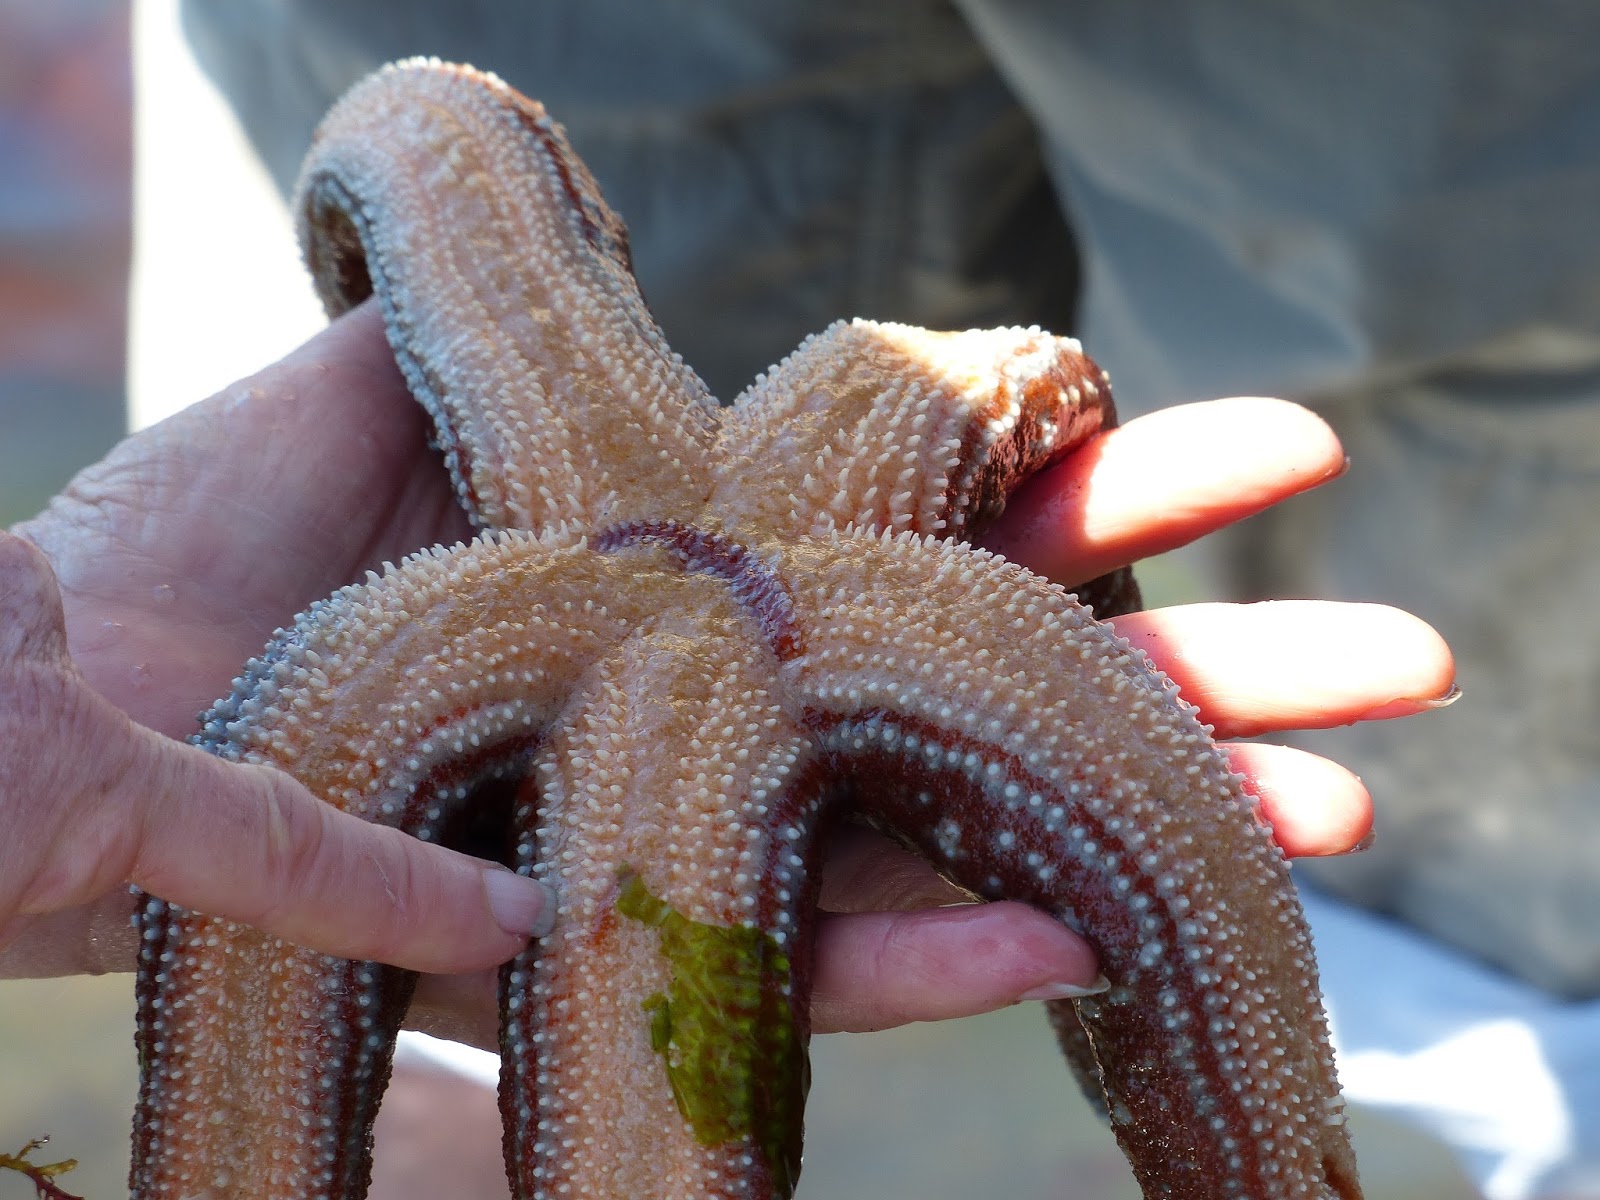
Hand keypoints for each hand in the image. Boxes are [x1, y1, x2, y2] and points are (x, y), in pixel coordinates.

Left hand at [0, 304, 1453, 1046]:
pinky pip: (811, 952)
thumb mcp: (405, 404)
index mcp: (709, 569)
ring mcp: (698, 827)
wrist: (64, 714)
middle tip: (1392, 657)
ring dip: (1140, 817)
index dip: (1107, 490)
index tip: (1260, 457)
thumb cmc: (222, 545)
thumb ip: (552, 348)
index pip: (952, 529)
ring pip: (959, 823)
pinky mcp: (625, 942)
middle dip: (1203, 659)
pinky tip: (1087, 918)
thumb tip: (660, 248)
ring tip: (1338, 807)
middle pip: (1006, 679)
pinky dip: (945, 943)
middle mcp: (733, 703)